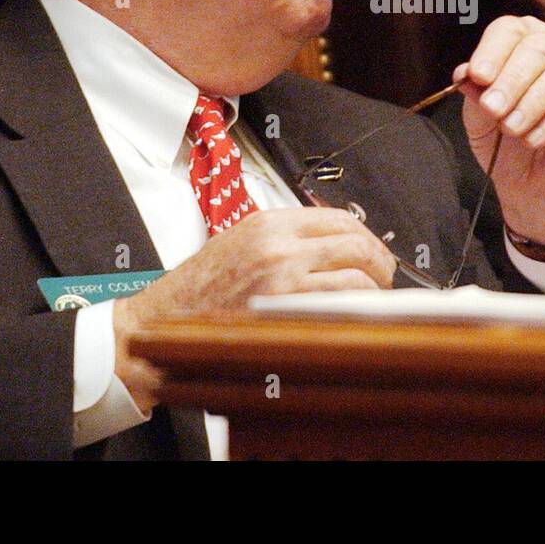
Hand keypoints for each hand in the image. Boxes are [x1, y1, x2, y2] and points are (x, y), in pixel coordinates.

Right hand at [112, 207, 395, 411]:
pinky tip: (355, 321)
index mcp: (269, 223)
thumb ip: (286, 238)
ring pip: (356, 279)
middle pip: (357, 245)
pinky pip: (338, 310)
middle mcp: (280, 247)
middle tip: (384, 279)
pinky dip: (356, 314)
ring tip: (373, 303)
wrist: (160, 325)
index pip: (340, 219)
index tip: (373, 253)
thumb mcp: (241, 241)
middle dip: (380, 264)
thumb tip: (335, 245)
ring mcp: (283, 282)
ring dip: (373, 292)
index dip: (366, 237)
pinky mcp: (283, 316)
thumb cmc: (197, 289)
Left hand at [454, 16, 544, 245]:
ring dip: (532, 102)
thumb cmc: (506, 141)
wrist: (536, 184)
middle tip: (493, 108)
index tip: (477, 76)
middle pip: (538, 48)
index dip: (491, 51)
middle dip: (512, 80)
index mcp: (523, 39)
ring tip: (512, 129)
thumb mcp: (479, 117)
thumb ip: (475, 93)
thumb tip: (463, 72)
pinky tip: (534, 140)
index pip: (508, 30)